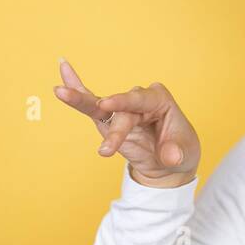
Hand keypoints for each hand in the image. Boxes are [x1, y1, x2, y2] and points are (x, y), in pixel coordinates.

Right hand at [53, 59, 200, 187]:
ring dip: (79, 98)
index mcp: (160, 100)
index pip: (141, 99)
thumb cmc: (180, 151)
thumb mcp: (185, 154)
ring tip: (59, 91)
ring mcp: (122, 110)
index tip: (105, 105)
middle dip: (109, 115)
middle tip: (99, 122)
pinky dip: (76, 94)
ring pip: (99, 105)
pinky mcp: (109, 122)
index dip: (124, 101)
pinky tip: (61, 79)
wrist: (169, 165)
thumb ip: (176, 153)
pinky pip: (91, 108)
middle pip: (121, 107)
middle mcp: (139, 100)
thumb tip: (170, 156)